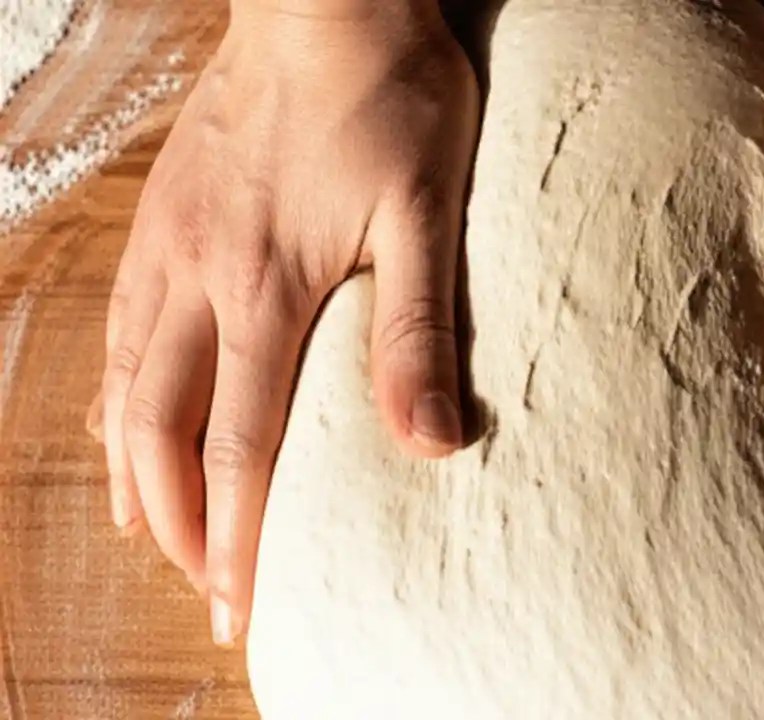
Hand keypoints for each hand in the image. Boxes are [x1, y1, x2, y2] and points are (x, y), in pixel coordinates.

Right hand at [94, 2, 478, 644]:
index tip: (240, 602)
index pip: (241, 444)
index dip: (238, 534)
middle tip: (203, 584)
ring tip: (153, 532)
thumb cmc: (389, 100)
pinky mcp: (163, 216)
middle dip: (180, 522)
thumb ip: (419, 330)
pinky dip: (118, 394)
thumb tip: (431, 443)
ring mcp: (169, 245)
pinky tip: (125, 419)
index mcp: (268, 289)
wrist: (327, 5)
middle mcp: (200, 278)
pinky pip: (122, 328)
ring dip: (137, 470)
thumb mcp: (425, 212)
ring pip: (128, 385)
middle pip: (164, 431)